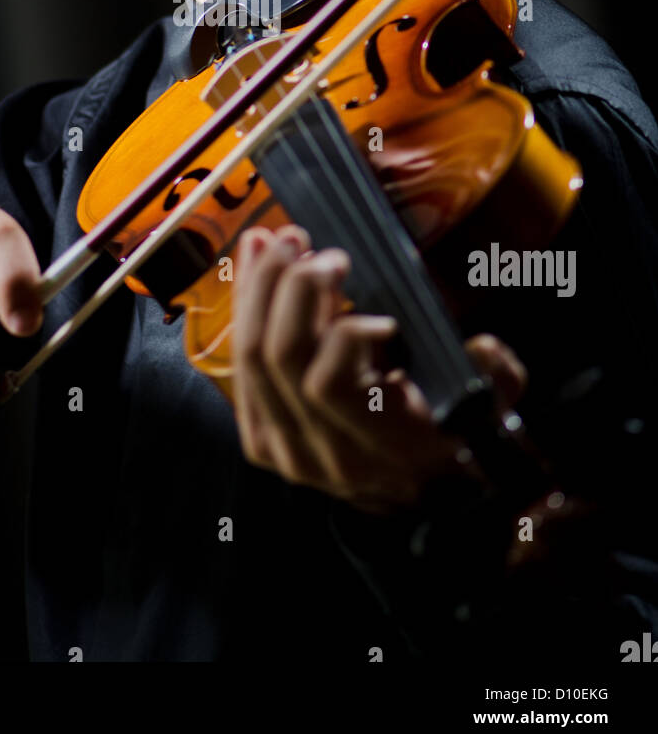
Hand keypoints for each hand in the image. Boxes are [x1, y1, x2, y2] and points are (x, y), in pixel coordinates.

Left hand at [232, 223, 526, 514]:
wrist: (418, 492)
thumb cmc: (450, 435)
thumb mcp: (488, 408)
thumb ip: (493, 379)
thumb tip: (481, 348)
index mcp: (381, 447)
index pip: (330, 384)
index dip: (343, 331)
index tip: (376, 302)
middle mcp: (322, 453)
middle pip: (281, 358)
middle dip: (293, 287)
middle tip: (313, 244)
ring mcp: (283, 449)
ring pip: (252, 356)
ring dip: (260, 287)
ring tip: (280, 241)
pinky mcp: (259, 436)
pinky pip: (240, 365)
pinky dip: (245, 306)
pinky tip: (256, 260)